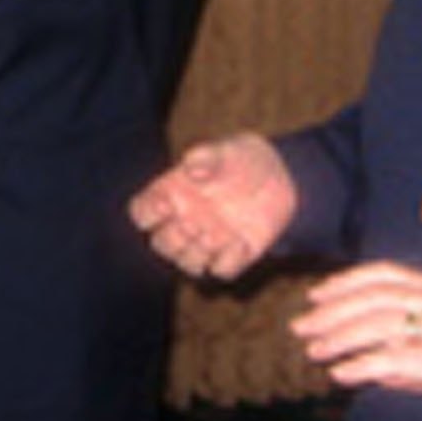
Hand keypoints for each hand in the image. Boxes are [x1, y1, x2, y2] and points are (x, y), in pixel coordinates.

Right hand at [128, 132, 296, 278]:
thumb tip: (191, 169)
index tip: (167, 203)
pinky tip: (241, 242)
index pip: (141, 213)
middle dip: (173, 239)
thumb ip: (206, 156)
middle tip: (194, 223)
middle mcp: (184, 221)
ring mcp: (207, 241)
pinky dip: (228, 261)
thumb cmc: (241, 158)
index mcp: (171, 194)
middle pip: (161, 244)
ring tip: (217, 233)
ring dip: (197, 253)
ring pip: (188, 263)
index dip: (147, 214)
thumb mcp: (226, 149)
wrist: (280, 176)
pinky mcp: (234, 255)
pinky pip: (221, 270)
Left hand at [291, 262, 421, 420]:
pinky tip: (342, 374)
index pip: (385, 274)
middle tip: (300, 328)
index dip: (346, 281)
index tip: (316, 294)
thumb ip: (415, 349)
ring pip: (380, 325)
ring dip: (340, 337)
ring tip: (313, 352)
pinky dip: (364, 364)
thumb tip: (373, 368)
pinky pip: (398, 359)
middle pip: (374, 298)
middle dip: (331, 311)